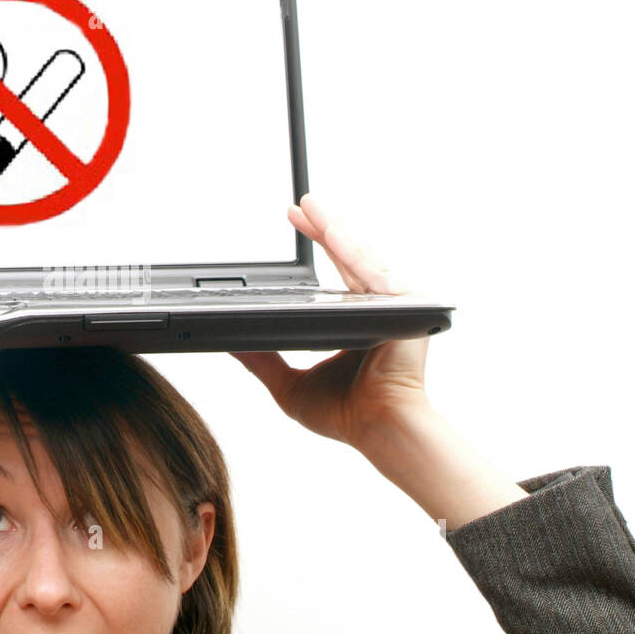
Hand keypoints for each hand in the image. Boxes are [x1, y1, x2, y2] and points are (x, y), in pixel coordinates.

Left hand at [231, 193, 429, 449]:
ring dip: (334, 229)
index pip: (337, 268)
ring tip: (311, 206)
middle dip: (323, 226)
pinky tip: (333, 233)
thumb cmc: (346, 415)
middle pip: (349, 255)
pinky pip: (372, 272)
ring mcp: (394, 304)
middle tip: (300, 203)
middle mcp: (379, 305)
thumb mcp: (289, 385)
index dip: (318, 241)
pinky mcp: (404, 306)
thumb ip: (263, 362)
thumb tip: (230, 343)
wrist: (378, 430)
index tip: (295, 219)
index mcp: (359, 317)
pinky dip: (351, 252)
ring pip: (360, 256)